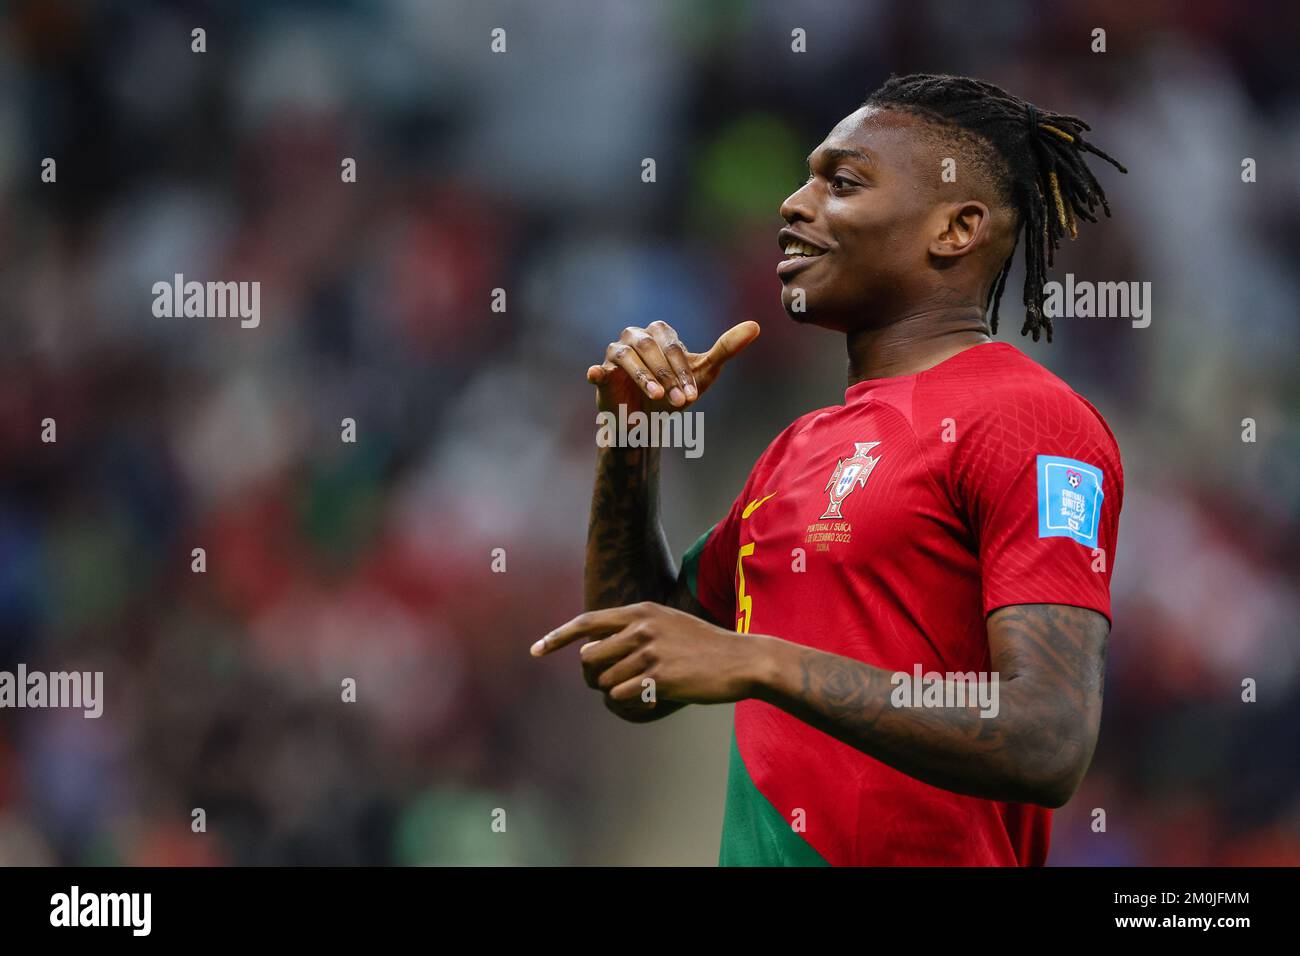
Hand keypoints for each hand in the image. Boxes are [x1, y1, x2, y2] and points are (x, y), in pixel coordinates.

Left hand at [531, 602, 763, 706]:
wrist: (741, 659)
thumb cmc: (704, 646)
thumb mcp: (667, 623)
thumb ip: (633, 629)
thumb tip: (592, 650)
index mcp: (640, 612)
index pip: (586, 623)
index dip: (557, 637)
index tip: (535, 650)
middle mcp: (640, 628)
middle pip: (589, 659)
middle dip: (594, 676)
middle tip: (613, 682)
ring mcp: (649, 653)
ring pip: (605, 682)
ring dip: (618, 691)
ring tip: (644, 687)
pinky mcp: (659, 677)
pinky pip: (622, 697)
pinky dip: (631, 702)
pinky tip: (653, 697)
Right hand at [587, 320, 758, 413]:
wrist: (649, 424)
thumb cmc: (675, 393)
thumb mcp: (702, 373)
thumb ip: (726, 349)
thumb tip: (756, 326)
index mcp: (658, 334)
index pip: (671, 346)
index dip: (682, 370)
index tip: (692, 396)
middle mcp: (635, 338)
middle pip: (649, 347)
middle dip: (666, 375)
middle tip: (680, 401)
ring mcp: (615, 354)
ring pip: (626, 356)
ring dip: (643, 376)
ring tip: (657, 397)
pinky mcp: (601, 375)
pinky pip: (597, 370)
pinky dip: (597, 372)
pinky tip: (598, 374)